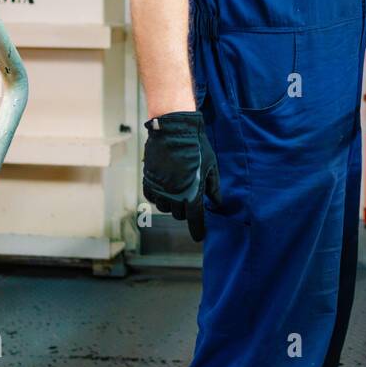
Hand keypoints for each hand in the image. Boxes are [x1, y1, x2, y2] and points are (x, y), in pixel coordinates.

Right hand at [141, 110, 219, 242]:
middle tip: (189, 199)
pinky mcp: (148, 181)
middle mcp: (174, 195)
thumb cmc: (196, 146)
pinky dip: (158, 197)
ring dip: (171, 204)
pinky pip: (151, 198)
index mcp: (192, 192)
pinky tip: (164, 188)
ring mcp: (160, 188)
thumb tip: (217, 202)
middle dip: (186, 211)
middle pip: (179, 214)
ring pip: (165, 208)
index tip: (200, 236)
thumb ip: (213, 187)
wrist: (174, 130)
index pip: (195, 219)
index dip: (198, 230)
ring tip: (177, 191)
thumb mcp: (211, 165)